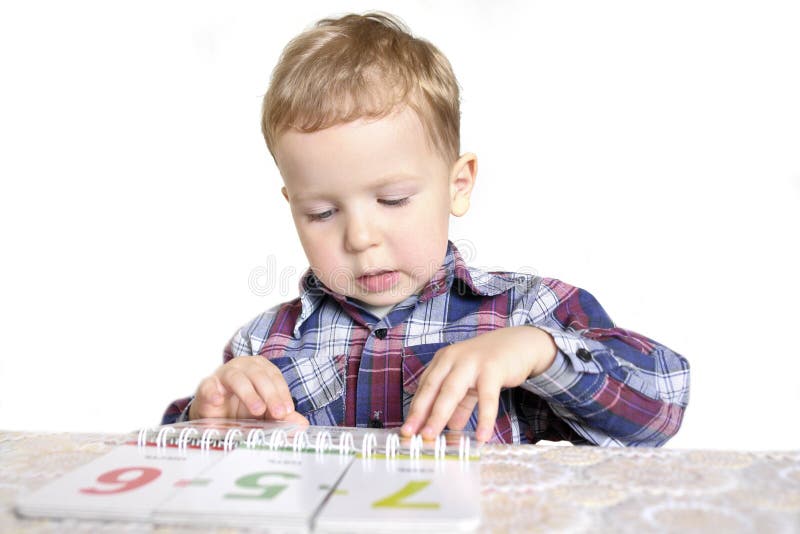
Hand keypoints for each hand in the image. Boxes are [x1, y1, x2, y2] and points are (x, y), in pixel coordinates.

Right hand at [188, 356, 308, 425]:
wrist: (216, 417)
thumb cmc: (243, 410)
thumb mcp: (265, 415)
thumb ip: (282, 417)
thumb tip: (302, 424)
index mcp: (260, 369)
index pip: (275, 377)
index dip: (282, 393)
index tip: (287, 411)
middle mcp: (243, 367)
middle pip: (259, 375)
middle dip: (270, 394)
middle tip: (278, 413)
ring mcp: (223, 375)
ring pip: (237, 377)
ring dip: (249, 393)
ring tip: (257, 410)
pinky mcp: (206, 386)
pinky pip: (208, 385)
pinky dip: (213, 391)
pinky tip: (218, 400)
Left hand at [400, 326, 556, 442]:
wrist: (519, 343)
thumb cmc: (490, 364)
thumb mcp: (470, 383)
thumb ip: (460, 404)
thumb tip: (451, 429)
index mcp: (443, 361)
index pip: (424, 387)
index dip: (415, 410)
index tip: (407, 430)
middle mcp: (452, 358)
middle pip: (431, 388)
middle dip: (419, 413)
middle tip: (410, 435)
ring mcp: (471, 362)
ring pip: (451, 391)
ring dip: (439, 415)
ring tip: (432, 437)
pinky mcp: (492, 368)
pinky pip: (487, 397)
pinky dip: (484, 418)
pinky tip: (481, 437)